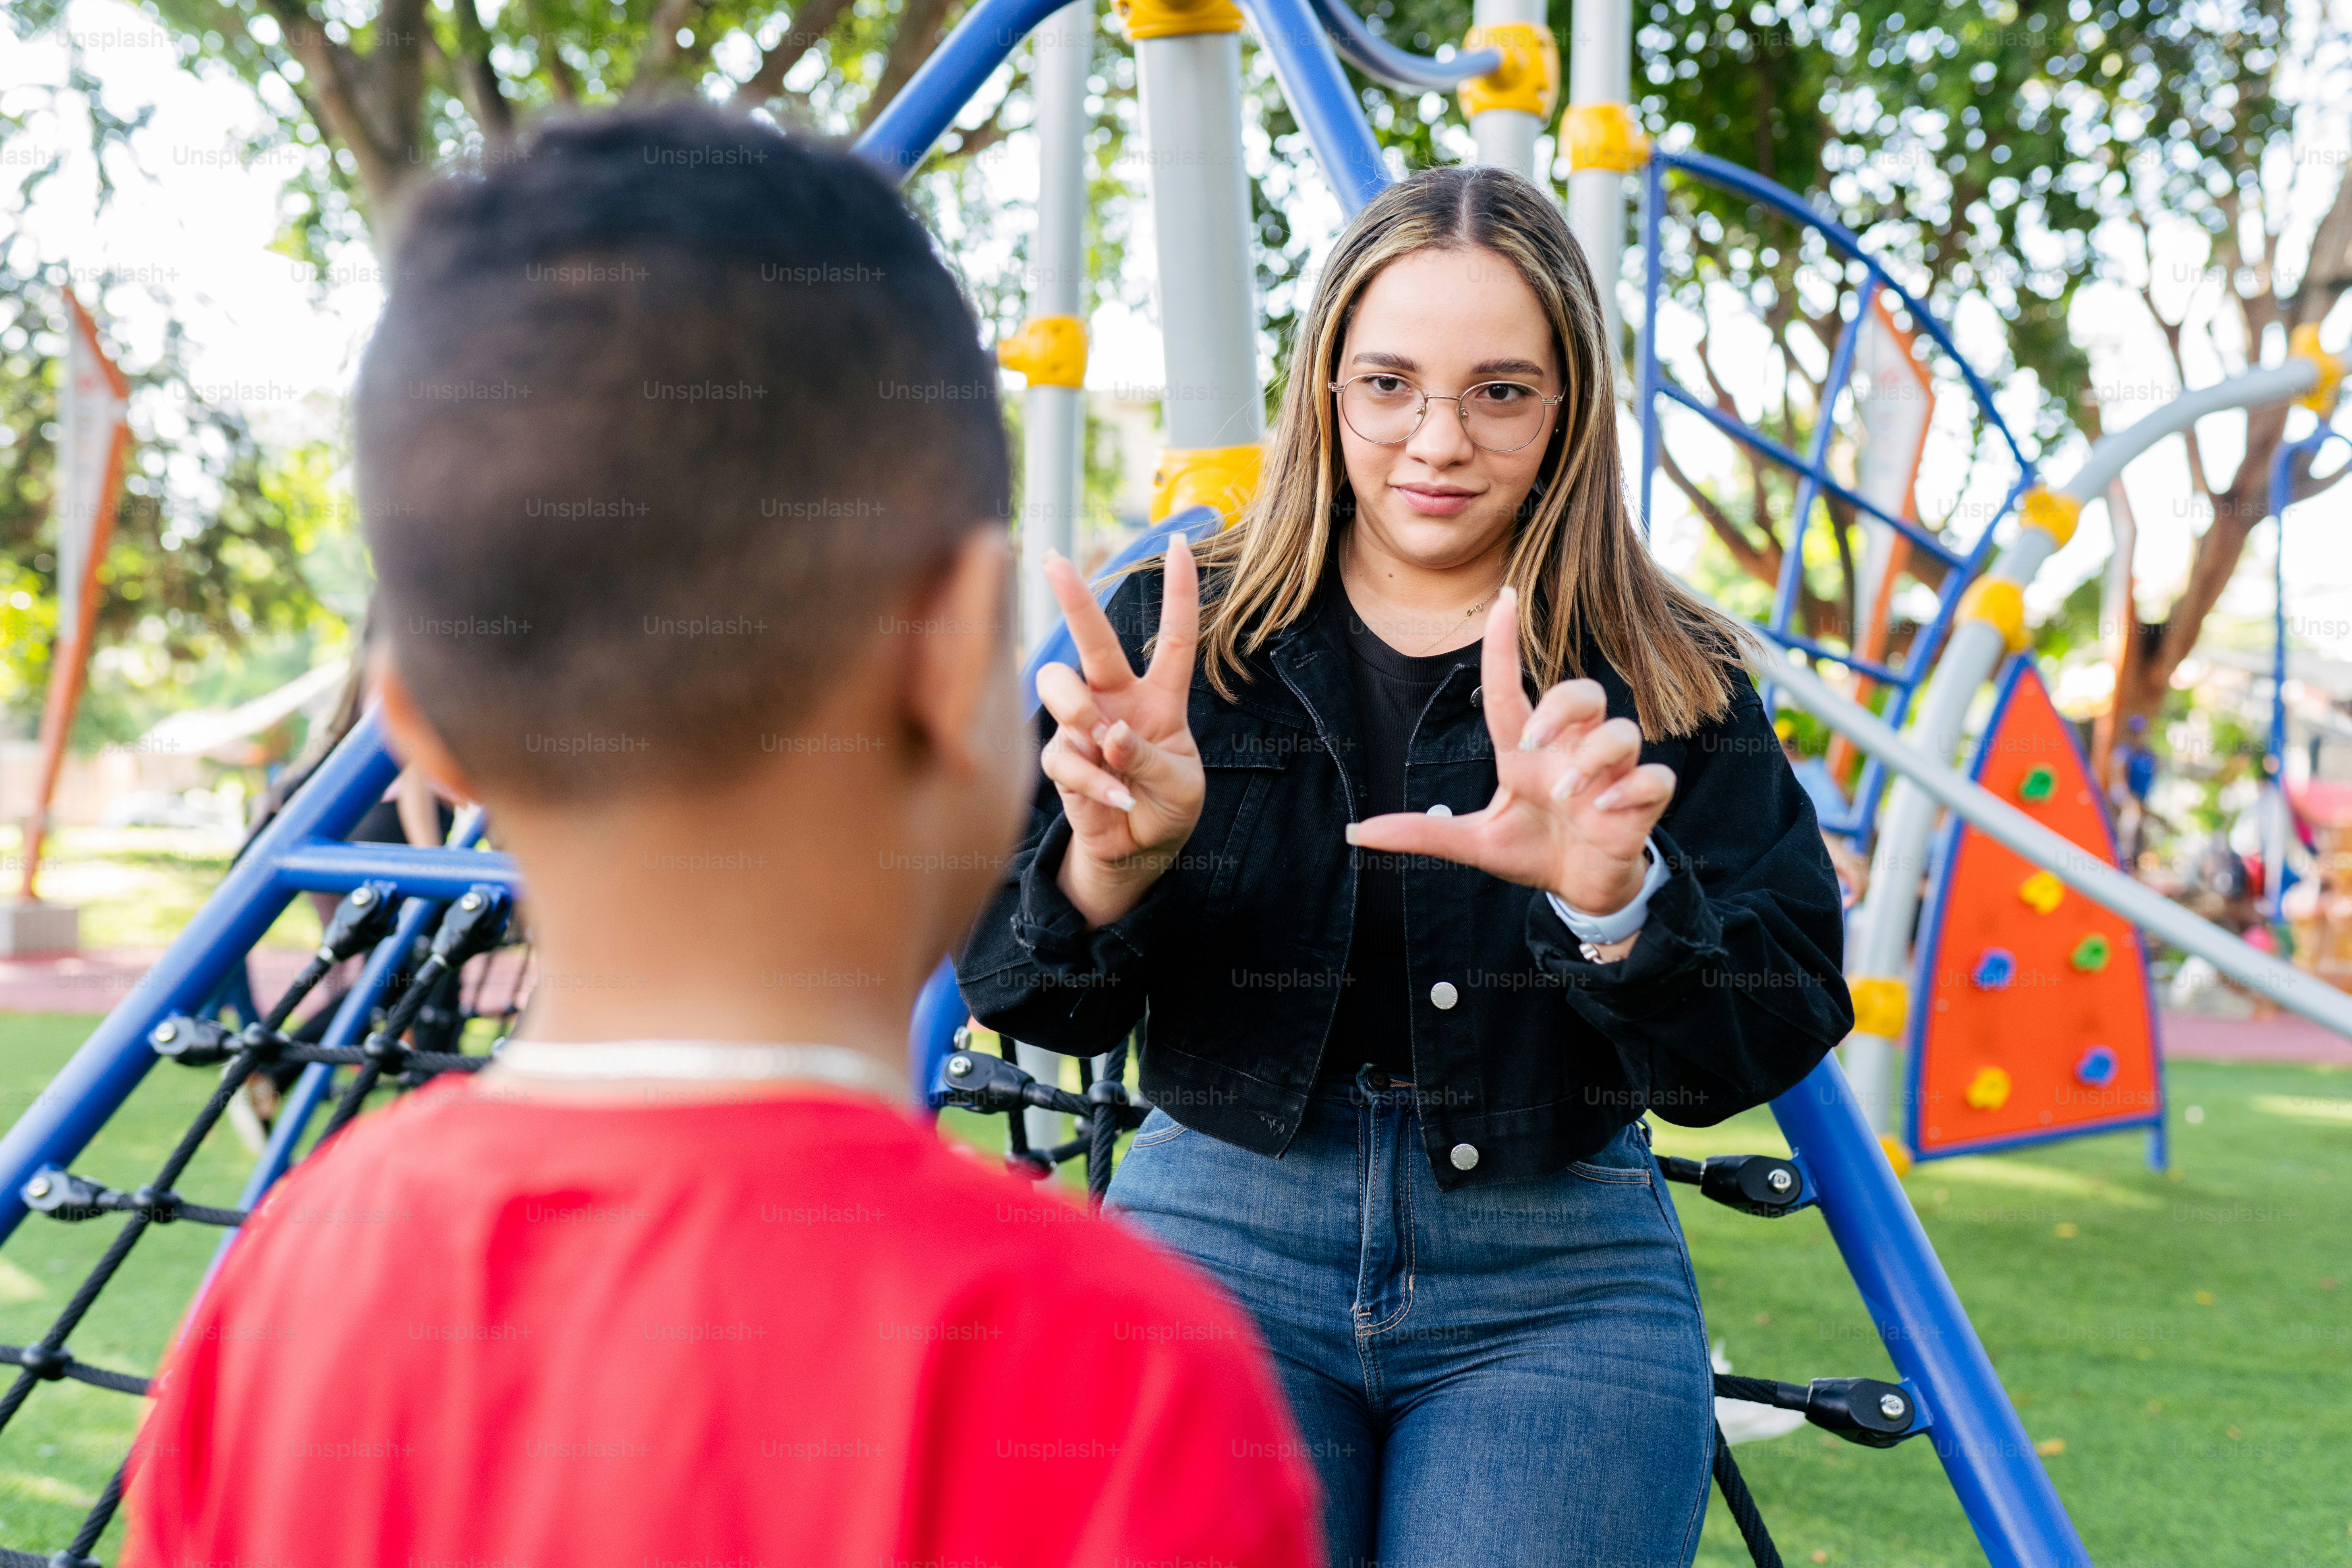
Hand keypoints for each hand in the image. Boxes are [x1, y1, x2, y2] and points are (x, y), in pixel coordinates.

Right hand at [1036, 536, 1206, 926]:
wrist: (1137, 852)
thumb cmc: (1166, 808)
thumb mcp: (1179, 785)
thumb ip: (1148, 757)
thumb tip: (1109, 733)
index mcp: (1161, 697)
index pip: (1173, 637)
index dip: (1180, 591)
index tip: (1184, 541)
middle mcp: (1117, 699)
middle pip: (1093, 641)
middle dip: (1074, 598)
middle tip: (1052, 560)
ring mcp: (1083, 726)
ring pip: (1060, 689)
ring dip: (1079, 714)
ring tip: (1104, 746)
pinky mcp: (1061, 758)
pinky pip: (1063, 754)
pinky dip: (1091, 779)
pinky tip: (1114, 798)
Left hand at [1346, 585, 1675, 913]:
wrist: (1579, 888)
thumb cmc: (1531, 849)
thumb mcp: (1474, 843)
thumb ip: (1422, 834)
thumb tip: (1357, 832)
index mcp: (1528, 750)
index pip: (1512, 686)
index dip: (1506, 642)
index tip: (1503, 596)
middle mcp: (1572, 749)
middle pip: (1582, 692)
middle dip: (1561, 708)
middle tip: (1532, 746)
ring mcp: (1611, 773)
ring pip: (1622, 730)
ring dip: (1594, 757)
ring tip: (1568, 796)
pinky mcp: (1642, 800)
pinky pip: (1654, 776)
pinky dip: (1632, 789)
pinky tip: (1608, 811)